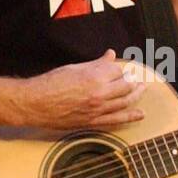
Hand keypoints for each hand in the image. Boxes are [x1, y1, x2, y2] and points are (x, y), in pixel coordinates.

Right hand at [21, 49, 145, 129]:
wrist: (35, 104)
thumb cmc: (50, 84)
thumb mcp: (74, 68)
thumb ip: (95, 64)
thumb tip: (110, 55)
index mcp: (94, 76)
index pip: (117, 70)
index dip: (118, 68)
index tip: (119, 68)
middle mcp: (99, 93)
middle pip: (126, 86)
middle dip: (133, 81)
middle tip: (137, 78)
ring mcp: (98, 109)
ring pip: (125, 102)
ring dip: (136, 95)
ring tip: (142, 90)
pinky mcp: (93, 122)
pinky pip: (116, 120)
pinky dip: (129, 117)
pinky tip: (139, 114)